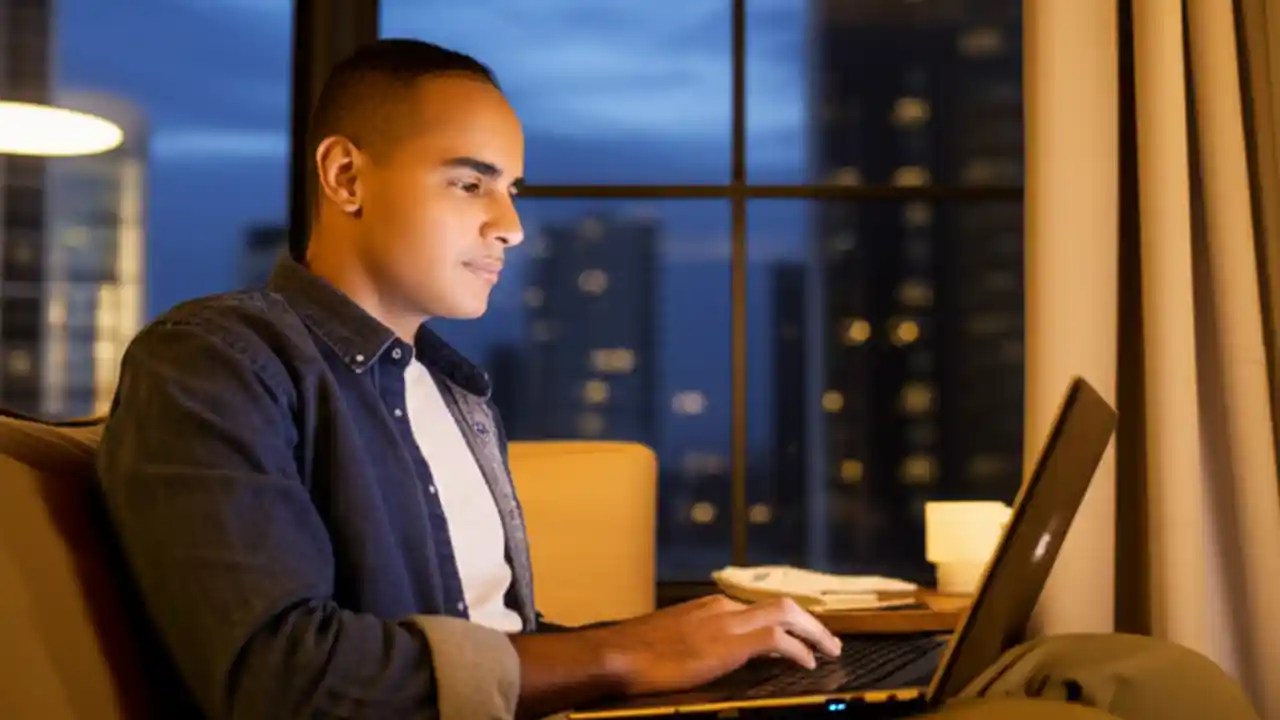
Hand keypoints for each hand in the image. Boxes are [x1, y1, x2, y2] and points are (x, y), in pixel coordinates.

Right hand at [588, 594, 841, 696]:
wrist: (618, 655)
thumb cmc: (635, 655)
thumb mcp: (673, 644)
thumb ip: (699, 644)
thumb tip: (712, 656)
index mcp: (708, 607)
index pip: (757, 610)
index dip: (785, 624)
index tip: (799, 638)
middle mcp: (721, 607)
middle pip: (780, 605)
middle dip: (809, 622)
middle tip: (829, 642)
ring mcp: (726, 621)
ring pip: (786, 613)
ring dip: (812, 631)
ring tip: (829, 650)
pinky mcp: (729, 642)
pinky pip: (777, 639)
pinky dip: (797, 649)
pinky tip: (808, 663)